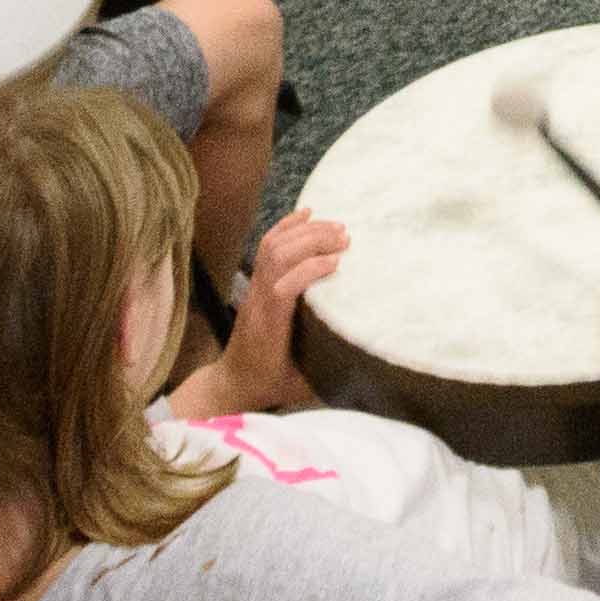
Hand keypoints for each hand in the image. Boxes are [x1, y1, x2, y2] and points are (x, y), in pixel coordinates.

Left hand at [206, 213, 344, 412]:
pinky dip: (286, 226)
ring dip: (304, 232)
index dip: (309, 271)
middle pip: (277, 258)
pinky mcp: (255, 284)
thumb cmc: (270, 385)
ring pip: (271, 247)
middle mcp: (257, 302)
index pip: (283, 289)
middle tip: (345, 239)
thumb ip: (328, 374)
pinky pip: (265, 247)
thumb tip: (367, 362)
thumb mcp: (302, 387)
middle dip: (312, 242)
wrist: (232, 382)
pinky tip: (306, 213)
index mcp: (269, 328)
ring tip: (336, 228)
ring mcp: (253, 290)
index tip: (338, 264)